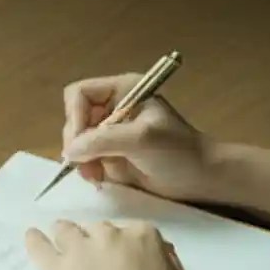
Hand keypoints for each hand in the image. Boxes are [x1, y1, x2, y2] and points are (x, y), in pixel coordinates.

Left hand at [25, 220, 190, 269]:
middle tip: (92, 261)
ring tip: (60, 246)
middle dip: (93, 242)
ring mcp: (78, 248)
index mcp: (142, 235)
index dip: (122, 246)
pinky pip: (38, 245)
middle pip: (96, 229)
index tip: (119, 259)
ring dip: (64, 237)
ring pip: (65, 230)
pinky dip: (35, 240)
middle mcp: (108, 234)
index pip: (129, 231)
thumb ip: (165, 260)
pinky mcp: (54, 266)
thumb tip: (159, 251)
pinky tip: (32, 238)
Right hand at [62, 73, 215, 201]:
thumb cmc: (178, 152)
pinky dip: (86, 169)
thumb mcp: (141, 139)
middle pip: (74, 118)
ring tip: (93, 175)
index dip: (75, 115)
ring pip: (76, 141)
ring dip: (80, 159)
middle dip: (76, 142)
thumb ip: (103, 141)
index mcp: (122, 90)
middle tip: (84, 163)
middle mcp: (112, 107)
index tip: (81, 141)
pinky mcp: (110, 153)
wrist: (201, 179)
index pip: (79, 94)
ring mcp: (110, 132)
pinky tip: (99, 178)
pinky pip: (84, 158)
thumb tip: (69, 151)